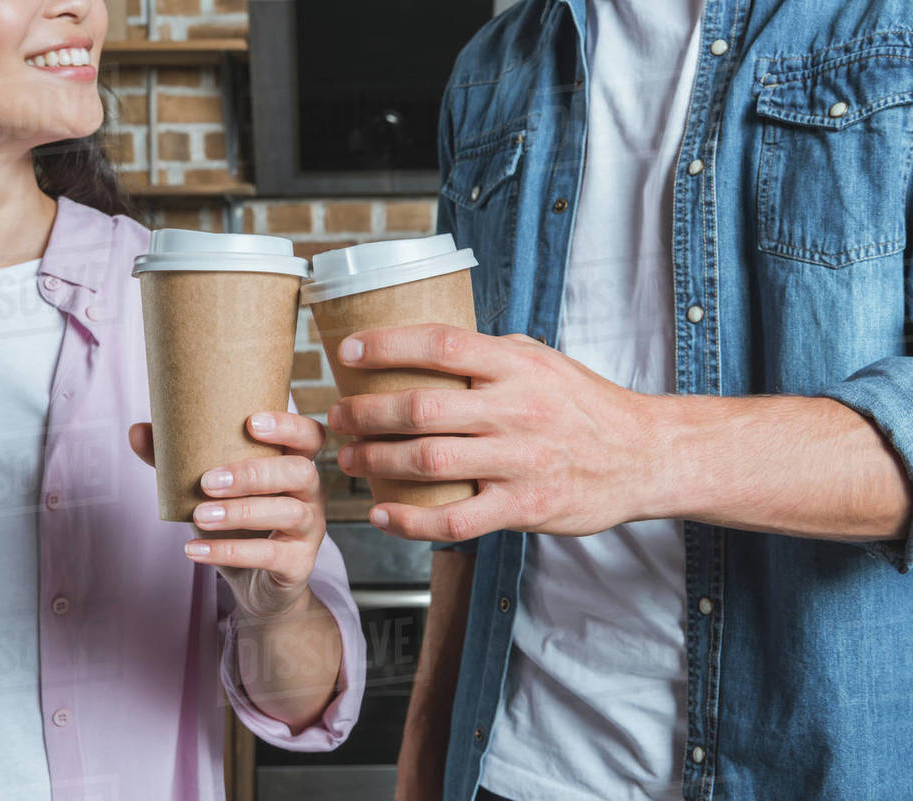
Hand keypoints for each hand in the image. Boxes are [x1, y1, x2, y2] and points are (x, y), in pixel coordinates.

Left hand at [128, 411, 327, 619]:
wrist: (256, 585)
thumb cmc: (237, 525)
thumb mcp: (211, 490)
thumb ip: (178, 460)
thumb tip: (136, 431)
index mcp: (293, 464)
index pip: (309, 435)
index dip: (287, 426)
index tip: (251, 422)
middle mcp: (310, 493)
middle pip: (300, 472)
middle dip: (253, 474)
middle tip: (207, 481)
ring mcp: (309, 529)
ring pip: (288, 512)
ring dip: (240, 512)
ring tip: (200, 516)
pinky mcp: (298, 563)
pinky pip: (269, 555)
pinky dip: (229, 552)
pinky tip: (194, 550)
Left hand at [327, 324, 654, 541]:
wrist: (644, 455)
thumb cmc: (585, 405)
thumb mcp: (542, 362)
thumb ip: (489, 354)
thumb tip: (426, 347)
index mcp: (517, 366)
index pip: (441, 345)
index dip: (387, 346)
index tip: (348, 353)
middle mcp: (516, 410)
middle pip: (423, 408)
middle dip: (367, 413)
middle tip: (338, 417)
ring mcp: (520, 461)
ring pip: (431, 461)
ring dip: (377, 461)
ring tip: (350, 459)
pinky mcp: (524, 507)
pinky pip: (455, 520)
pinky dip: (411, 520)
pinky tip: (383, 513)